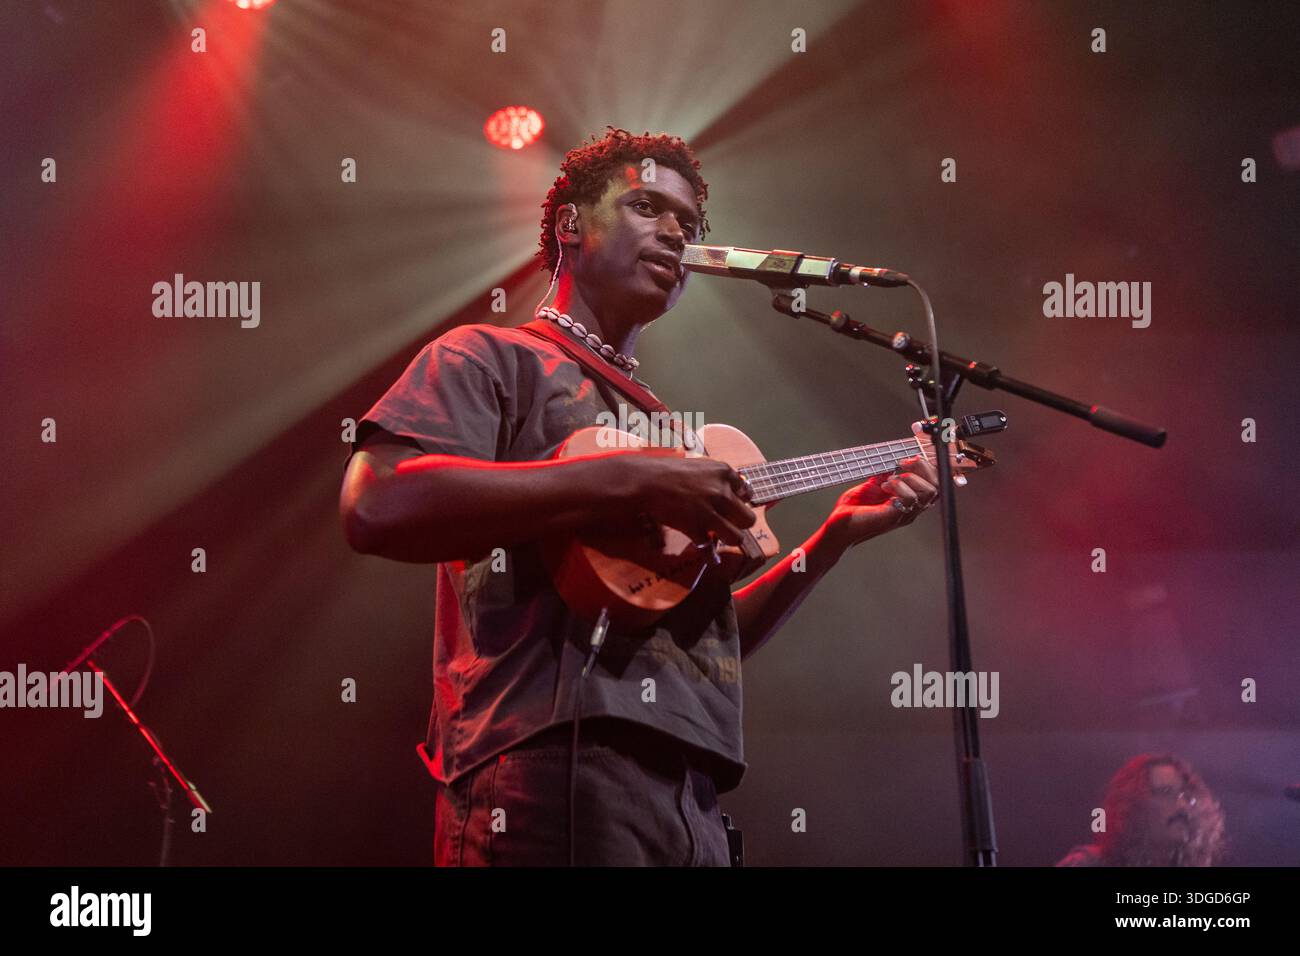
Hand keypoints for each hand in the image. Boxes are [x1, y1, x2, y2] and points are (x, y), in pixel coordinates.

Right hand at [619, 450, 756, 546]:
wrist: (646, 480)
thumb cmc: (668, 471)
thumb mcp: (699, 466)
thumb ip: (717, 479)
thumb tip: (732, 494)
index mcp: (724, 472)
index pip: (748, 493)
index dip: (739, 502)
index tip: (730, 506)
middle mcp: (722, 491)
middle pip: (748, 519)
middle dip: (739, 524)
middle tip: (727, 523)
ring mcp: (710, 511)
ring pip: (736, 537)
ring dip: (728, 539)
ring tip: (718, 537)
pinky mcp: (696, 527)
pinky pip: (709, 548)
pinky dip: (707, 553)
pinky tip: (706, 552)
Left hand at [825, 455, 941, 549]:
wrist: (839, 525)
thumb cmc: (855, 508)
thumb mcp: (875, 485)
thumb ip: (887, 475)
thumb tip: (895, 460)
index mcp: (910, 502)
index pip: (937, 484)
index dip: (930, 467)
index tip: (911, 458)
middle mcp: (912, 509)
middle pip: (939, 486)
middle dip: (923, 467)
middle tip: (902, 464)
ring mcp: (905, 514)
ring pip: (930, 491)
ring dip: (910, 477)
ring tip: (890, 479)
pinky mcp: (894, 516)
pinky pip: (911, 497)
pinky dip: (899, 485)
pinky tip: (884, 486)